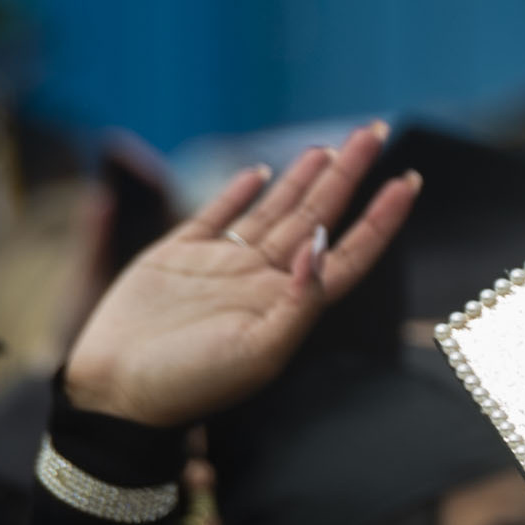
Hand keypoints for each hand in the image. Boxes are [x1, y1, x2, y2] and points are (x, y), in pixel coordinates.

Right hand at [63, 120, 418, 427]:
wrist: (116, 393)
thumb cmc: (189, 385)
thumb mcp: (257, 353)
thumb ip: (298, 302)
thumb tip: (324, 245)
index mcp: (287, 303)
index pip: (348, 252)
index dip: (381, 219)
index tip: (407, 181)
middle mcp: (261, 280)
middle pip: (317, 216)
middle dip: (348, 174)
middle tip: (376, 131)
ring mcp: (221, 266)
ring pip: (274, 209)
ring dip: (304, 178)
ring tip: (331, 147)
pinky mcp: (178, 256)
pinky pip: (216, 214)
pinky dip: (238, 191)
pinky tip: (260, 172)